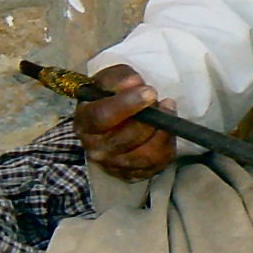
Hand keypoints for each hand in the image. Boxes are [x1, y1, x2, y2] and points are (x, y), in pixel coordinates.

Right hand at [75, 64, 176, 179]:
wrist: (113, 121)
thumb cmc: (111, 98)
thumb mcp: (111, 80)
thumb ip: (120, 78)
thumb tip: (134, 83)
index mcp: (84, 122)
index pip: (102, 116)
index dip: (128, 104)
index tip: (150, 92)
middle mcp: (95, 148)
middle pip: (127, 137)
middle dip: (150, 117)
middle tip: (159, 102)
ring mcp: (114, 165)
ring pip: (146, 153)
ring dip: (162, 130)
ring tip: (165, 111)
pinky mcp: (133, 174)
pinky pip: (158, 162)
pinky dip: (167, 144)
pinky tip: (166, 128)